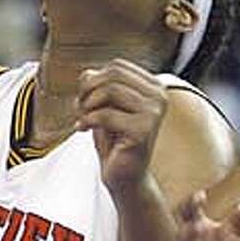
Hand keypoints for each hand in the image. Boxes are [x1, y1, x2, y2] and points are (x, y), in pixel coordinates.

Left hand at [77, 59, 168, 192]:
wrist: (124, 174)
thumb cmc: (114, 138)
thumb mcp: (104, 104)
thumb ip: (97, 83)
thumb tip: (87, 74)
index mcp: (155, 86)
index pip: (118, 66)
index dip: (95, 78)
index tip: (84, 98)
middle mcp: (159, 96)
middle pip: (114, 75)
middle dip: (89, 89)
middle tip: (80, 108)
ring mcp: (154, 113)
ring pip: (110, 91)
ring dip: (87, 105)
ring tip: (82, 118)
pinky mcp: (143, 131)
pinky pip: (106, 114)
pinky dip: (88, 120)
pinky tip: (83, 129)